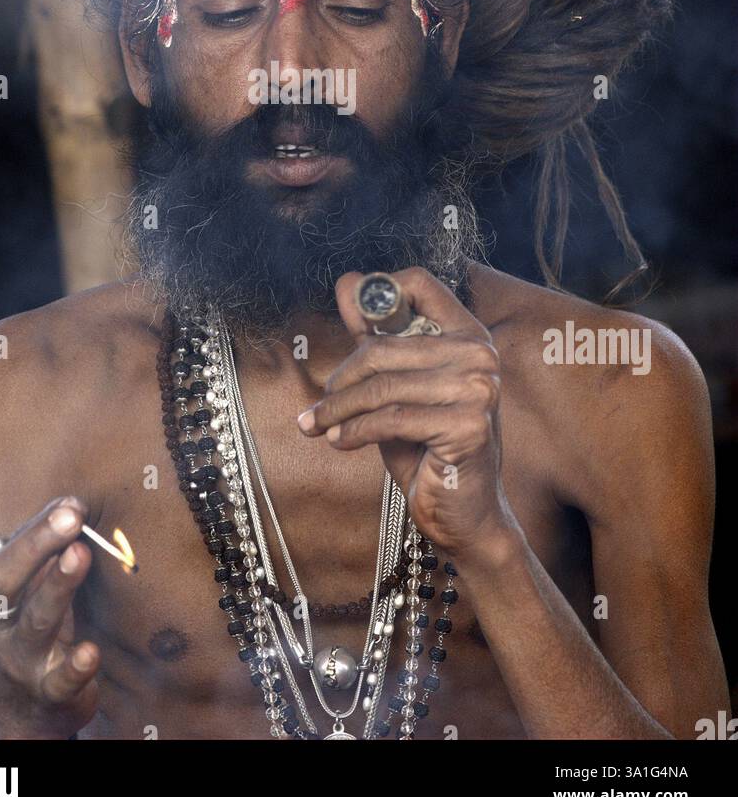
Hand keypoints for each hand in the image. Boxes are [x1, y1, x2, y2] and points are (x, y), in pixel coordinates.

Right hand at [0, 497, 99, 738]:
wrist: (18, 713)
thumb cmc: (28, 632)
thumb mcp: (27, 592)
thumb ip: (45, 551)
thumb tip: (71, 506)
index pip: (5, 553)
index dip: (38, 526)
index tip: (71, 505)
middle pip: (6, 580)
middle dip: (37, 544)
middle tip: (71, 518)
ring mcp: (20, 660)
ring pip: (36, 622)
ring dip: (58, 586)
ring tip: (80, 554)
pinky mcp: (48, 692)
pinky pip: (60, 680)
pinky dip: (75, 666)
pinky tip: (90, 650)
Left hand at [299, 268, 515, 562]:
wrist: (463, 514)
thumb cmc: (428, 447)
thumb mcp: (395, 387)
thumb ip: (375, 336)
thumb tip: (347, 282)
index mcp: (468, 335)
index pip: (421, 284)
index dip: (379, 292)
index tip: (350, 325)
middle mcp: (480, 356)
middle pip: (387, 345)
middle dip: (342, 378)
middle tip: (316, 406)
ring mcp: (479, 390)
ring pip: (384, 386)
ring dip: (339, 409)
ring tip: (316, 424)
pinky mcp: (468, 426)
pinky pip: (392, 419)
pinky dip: (355, 430)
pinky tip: (338, 440)